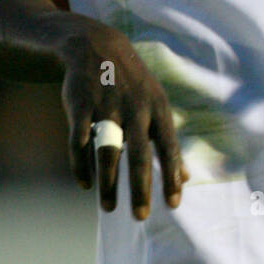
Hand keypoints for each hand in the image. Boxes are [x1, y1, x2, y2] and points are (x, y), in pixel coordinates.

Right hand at [59, 25, 188, 216]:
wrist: (97, 46)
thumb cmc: (133, 85)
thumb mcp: (156, 105)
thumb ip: (169, 142)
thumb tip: (185, 178)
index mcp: (157, 109)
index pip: (169, 147)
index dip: (171, 176)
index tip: (173, 205)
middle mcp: (133, 108)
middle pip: (139, 154)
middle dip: (140, 187)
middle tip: (140, 217)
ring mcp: (105, 106)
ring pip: (107, 151)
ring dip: (108, 183)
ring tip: (108, 208)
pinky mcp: (80, 105)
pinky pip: (78, 141)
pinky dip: (81, 165)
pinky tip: (86, 184)